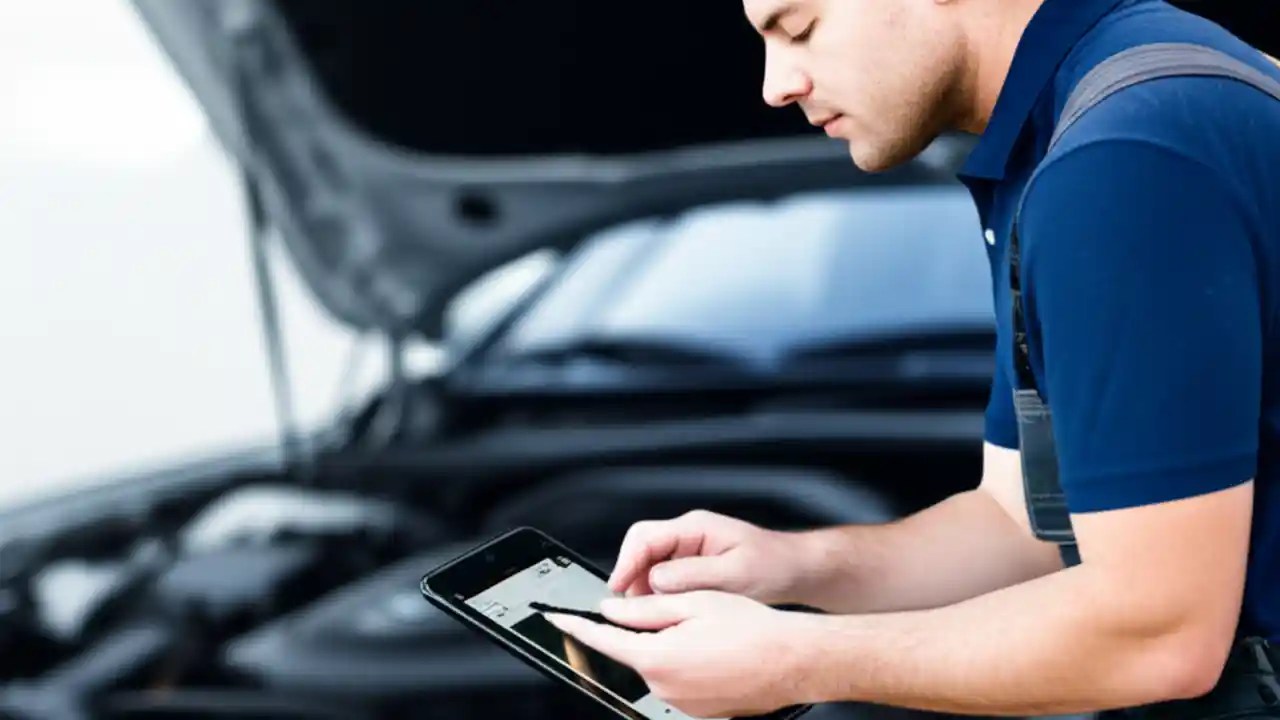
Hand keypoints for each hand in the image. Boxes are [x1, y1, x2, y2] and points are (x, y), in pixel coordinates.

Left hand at [546, 592, 820, 717]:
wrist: (792, 662)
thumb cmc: (751, 629)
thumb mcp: (693, 603)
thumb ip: (645, 608)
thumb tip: (611, 610)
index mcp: (657, 657)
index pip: (603, 640)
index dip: (577, 626)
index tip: (559, 618)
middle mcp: (663, 686)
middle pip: (635, 651)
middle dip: (647, 629)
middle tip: (684, 611)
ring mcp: (680, 703)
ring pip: (658, 665)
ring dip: (671, 646)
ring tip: (711, 632)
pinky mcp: (697, 710)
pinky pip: (678, 680)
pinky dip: (687, 662)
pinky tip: (716, 650)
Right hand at [609, 510, 812, 603]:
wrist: (795, 570)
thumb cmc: (773, 566)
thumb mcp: (735, 573)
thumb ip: (694, 575)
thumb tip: (656, 580)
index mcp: (696, 527)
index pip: (645, 537)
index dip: (626, 562)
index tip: (617, 587)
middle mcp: (688, 534)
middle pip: (641, 549)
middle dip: (631, 577)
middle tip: (630, 606)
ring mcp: (688, 551)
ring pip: (648, 565)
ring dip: (644, 588)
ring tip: (651, 613)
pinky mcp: (691, 567)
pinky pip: (662, 578)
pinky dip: (658, 595)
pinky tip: (666, 611)